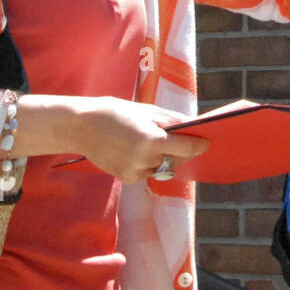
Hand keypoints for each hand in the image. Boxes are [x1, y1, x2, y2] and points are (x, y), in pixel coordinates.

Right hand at [63, 97, 205, 183]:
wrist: (81, 126)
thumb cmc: (116, 113)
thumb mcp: (146, 111)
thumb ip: (172, 120)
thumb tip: (194, 125)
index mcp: (152, 140)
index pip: (187, 148)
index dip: (199, 145)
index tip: (208, 141)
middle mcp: (145, 160)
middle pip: (176, 159)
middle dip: (180, 150)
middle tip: (184, 139)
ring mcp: (135, 172)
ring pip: (161, 167)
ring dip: (162, 156)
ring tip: (149, 140)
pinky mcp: (127, 179)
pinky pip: (147, 172)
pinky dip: (147, 162)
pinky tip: (133, 149)